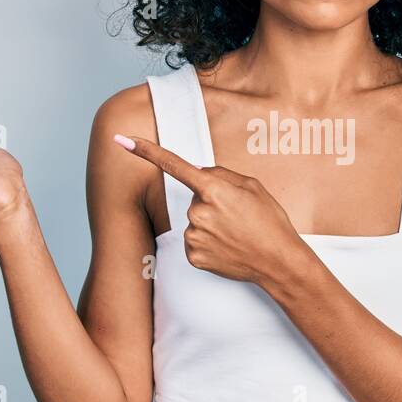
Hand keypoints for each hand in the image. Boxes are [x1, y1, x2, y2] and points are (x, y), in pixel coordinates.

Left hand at [115, 133, 307, 284]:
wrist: (278, 261)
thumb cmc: (269, 221)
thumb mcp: (252, 186)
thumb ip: (220, 175)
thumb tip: (195, 172)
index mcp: (214, 189)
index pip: (174, 165)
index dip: (147, 152)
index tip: (122, 140)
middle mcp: (199, 212)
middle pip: (194, 198)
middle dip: (210, 202)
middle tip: (236, 215)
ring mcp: (194, 236)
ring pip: (193, 221)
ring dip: (209, 224)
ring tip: (235, 233)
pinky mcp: (193, 256)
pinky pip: (193, 241)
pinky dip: (207, 243)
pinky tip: (226, 247)